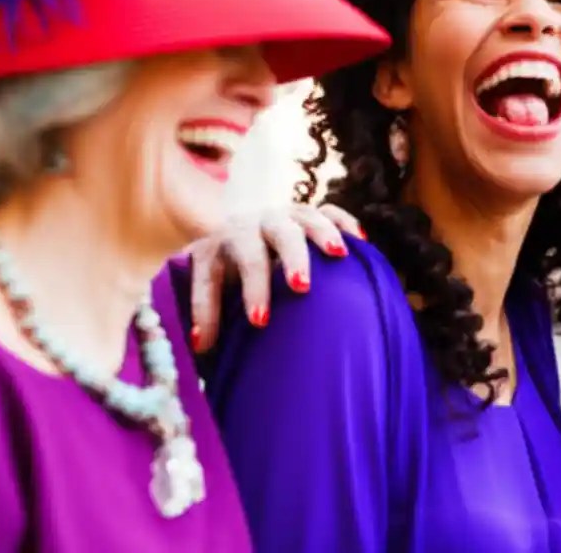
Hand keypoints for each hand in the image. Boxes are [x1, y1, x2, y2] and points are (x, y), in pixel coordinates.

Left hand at [187, 203, 362, 351]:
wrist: (236, 238)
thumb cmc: (225, 280)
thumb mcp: (207, 293)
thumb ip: (205, 316)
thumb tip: (200, 348)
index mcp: (212, 251)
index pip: (212, 276)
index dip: (228, 301)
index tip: (259, 323)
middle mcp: (245, 227)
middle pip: (263, 239)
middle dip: (282, 261)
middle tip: (301, 287)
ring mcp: (279, 217)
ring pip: (300, 219)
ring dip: (319, 234)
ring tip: (338, 254)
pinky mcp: (305, 214)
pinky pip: (329, 212)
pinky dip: (343, 223)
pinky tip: (359, 240)